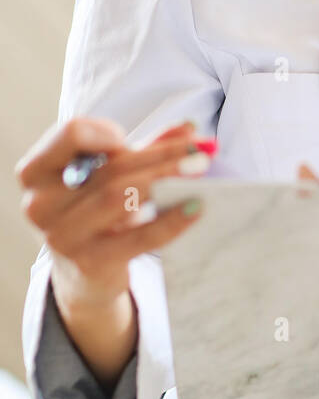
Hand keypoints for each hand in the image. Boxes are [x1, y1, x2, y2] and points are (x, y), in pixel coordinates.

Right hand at [15, 117, 210, 308]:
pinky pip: (139, 237)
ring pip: (121, 196)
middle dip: (160, 155)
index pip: (71, 134)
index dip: (105, 132)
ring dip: (166, 178)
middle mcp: (41, 204)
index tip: (129, 139)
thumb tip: (190, 127)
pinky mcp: (91, 262)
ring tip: (200, 168)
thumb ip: (146, 147)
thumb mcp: (111, 173)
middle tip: (200, 149)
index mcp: (37, 172)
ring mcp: (63, 237)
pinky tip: (195, 206)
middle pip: (109, 168)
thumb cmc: (96, 209)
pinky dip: (171, 219)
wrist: (84, 271)